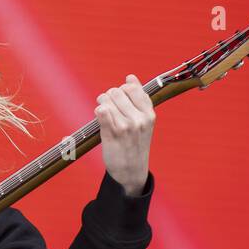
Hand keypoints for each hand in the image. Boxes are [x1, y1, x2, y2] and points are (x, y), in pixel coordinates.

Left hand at [95, 74, 154, 195]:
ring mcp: (126, 126)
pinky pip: (102, 112)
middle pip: (117, 91)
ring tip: (104, 113)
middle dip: (110, 96)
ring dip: (102, 103)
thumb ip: (138, 99)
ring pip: (107, 100)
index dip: (122, 91)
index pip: (132, 88)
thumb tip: (130, 76)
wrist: (131, 171)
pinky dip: (99, 112)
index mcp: (149, 114)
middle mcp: (139, 119)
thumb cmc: (135, 144)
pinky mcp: (112, 133)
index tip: (120, 101)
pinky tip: (100, 117)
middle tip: (109, 107)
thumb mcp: (144, 121)